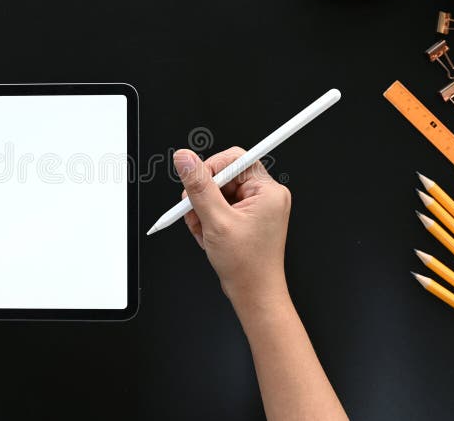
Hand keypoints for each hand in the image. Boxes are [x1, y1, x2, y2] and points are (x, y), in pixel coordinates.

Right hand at [174, 147, 291, 313]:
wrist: (254, 295)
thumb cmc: (247, 266)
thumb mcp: (216, 221)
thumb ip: (198, 186)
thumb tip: (185, 159)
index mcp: (268, 190)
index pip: (234, 159)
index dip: (210, 170)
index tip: (195, 185)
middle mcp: (265, 195)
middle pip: (223, 177)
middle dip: (204, 197)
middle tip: (196, 214)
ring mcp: (257, 207)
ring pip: (218, 193)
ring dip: (203, 210)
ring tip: (204, 231)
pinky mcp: (247, 217)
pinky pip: (220, 206)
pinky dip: (209, 219)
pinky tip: (208, 235)